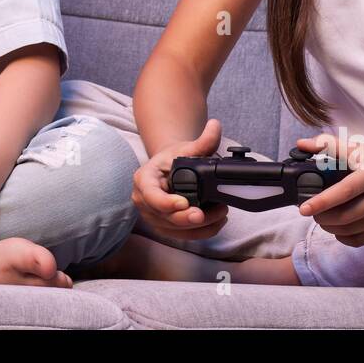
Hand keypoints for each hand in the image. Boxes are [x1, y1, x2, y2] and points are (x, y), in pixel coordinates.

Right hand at [131, 118, 228, 240]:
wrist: (169, 170)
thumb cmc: (173, 159)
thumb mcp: (185, 148)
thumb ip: (202, 141)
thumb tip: (215, 126)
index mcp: (144, 179)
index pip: (151, 195)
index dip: (166, 202)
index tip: (184, 202)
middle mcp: (144, 201)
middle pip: (164, 216)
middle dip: (187, 218)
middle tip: (206, 214)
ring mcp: (153, 217)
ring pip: (175, 229)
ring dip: (199, 226)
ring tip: (220, 214)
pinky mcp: (165, 227)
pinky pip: (182, 236)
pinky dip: (201, 232)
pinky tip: (217, 223)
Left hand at [294, 133, 363, 246]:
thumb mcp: (361, 148)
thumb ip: (330, 146)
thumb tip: (302, 144)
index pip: (344, 191)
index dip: (322, 201)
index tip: (304, 208)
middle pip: (345, 215)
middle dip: (322, 217)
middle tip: (310, 211)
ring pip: (351, 230)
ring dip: (329, 227)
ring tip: (321, 218)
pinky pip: (361, 240)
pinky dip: (343, 237)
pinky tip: (337, 228)